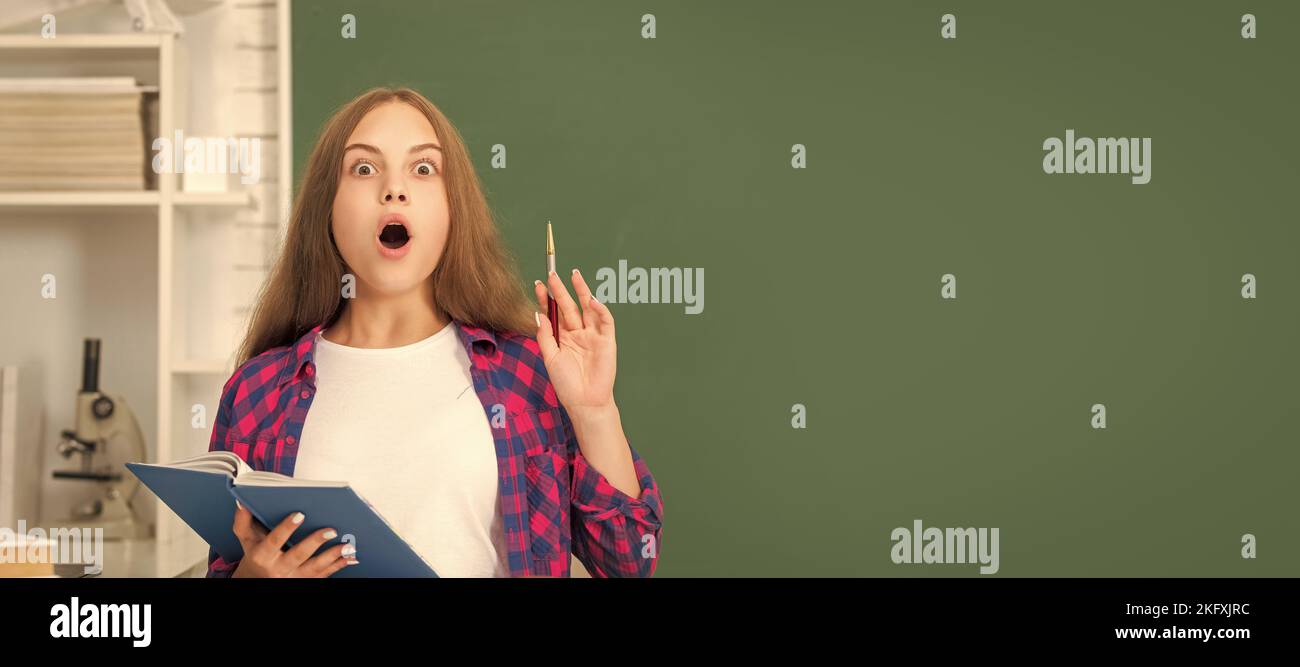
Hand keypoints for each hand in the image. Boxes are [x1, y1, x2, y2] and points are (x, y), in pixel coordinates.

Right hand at [229, 504, 357, 577]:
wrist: (255, 581)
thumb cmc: (254, 555)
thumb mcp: (245, 539)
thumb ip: (243, 521)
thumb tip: (241, 501)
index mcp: (262, 555)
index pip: (274, 541)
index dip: (286, 528)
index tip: (299, 514)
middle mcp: (278, 568)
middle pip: (298, 555)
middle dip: (315, 543)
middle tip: (331, 530)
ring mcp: (293, 577)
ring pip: (314, 568)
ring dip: (333, 557)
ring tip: (348, 545)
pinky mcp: (305, 582)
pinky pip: (324, 575)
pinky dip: (338, 566)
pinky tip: (351, 557)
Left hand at [533, 269, 617, 413]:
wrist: (585, 402)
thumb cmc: (567, 384)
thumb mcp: (550, 358)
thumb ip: (545, 336)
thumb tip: (538, 314)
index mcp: (562, 337)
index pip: (554, 313)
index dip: (547, 299)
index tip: (539, 285)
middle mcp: (577, 333)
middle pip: (569, 306)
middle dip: (561, 290)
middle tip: (552, 274)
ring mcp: (592, 335)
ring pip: (587, 308)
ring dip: (582, 291)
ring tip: (574, 276)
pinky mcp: (607, 340)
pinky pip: (605, 321)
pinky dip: (600, 309)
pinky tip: (591, 300)